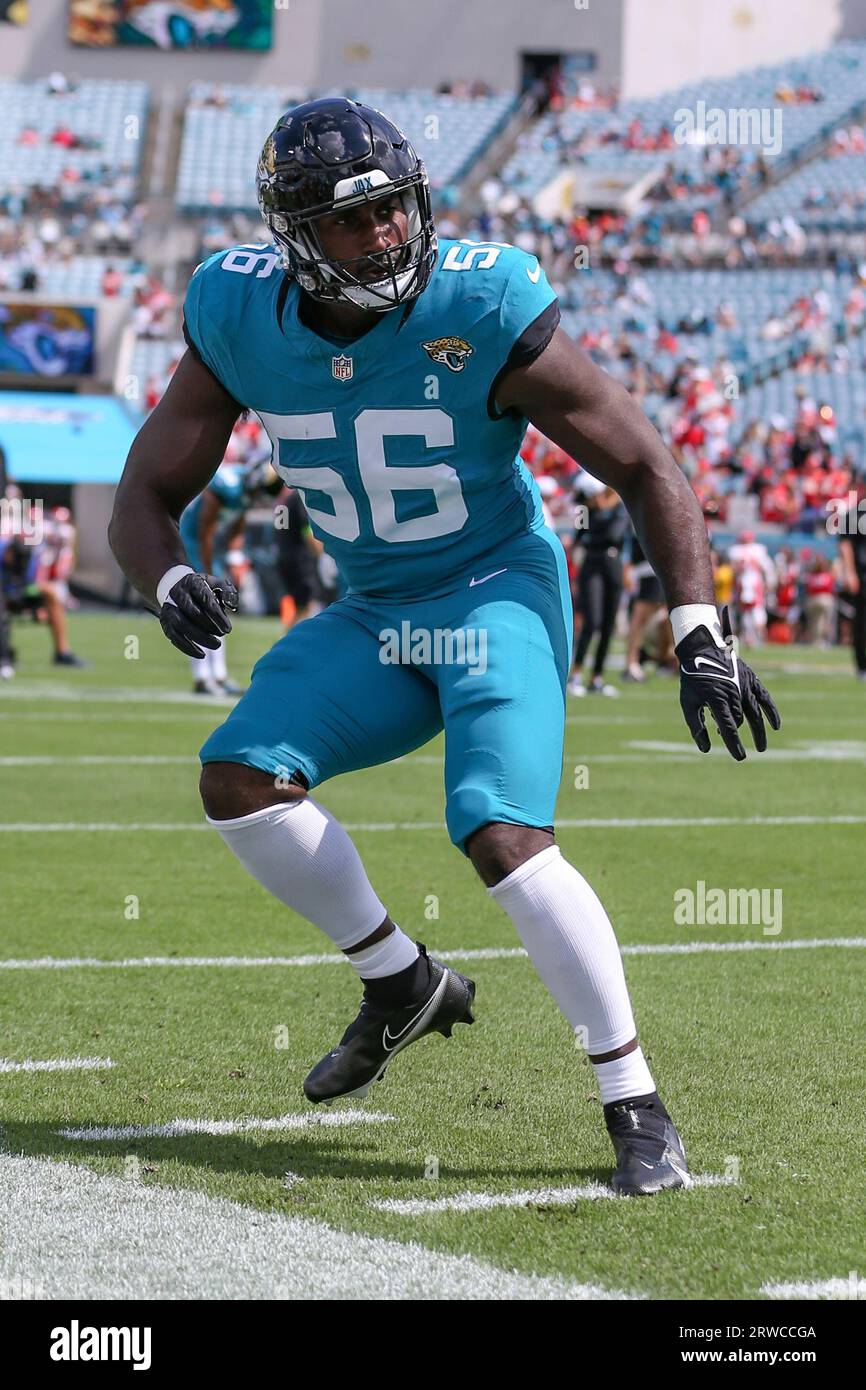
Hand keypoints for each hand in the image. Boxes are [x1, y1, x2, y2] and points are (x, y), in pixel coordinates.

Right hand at [158, 572, 237, 658]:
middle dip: (209, 627)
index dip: (217, 615)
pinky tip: (202, 654)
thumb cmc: (204, 589)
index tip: (228, 629)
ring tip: (216, 645)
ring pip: (182, 625)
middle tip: (222, 635)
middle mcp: (177, 594)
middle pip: (192, 612)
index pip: (205, 599)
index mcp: (192, 582)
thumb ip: (228, 593)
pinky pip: (174, 637)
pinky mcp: (165, 622)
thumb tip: (231, 606)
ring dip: (200, 638)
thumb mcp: (217, 585)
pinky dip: (187, 648)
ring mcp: (169, 608)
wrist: (179, 588)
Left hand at [676, 606, 780, 759]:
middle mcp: (734, 693)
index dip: (734, 744)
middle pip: (740, 721)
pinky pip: (765, 699)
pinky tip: (776, 726)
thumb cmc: (693, 678)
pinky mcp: (752, 680)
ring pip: (755, 714)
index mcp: (717, 700)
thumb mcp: (688, 702)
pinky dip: (771, 712)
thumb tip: (705, 749)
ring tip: (762, 747)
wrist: (703, 649)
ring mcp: (745, 686)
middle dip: (739, 737)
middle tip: (740, 753)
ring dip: (759, 731)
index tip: (740, 757)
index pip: (728, 728)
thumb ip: (696, 726)